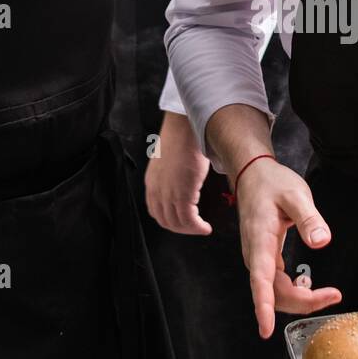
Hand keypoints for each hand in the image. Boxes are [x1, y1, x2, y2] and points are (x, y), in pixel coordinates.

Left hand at [144, 113, 211, 234]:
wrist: (185, 129)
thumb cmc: (181, 140)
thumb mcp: (170, 163)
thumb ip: (173, 178)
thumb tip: (186, 186)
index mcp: (152, 184)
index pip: (156, 212)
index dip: (170, 221)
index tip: (183, 222)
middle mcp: (156, 191)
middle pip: (166, 221)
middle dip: (182, 229)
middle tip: (195, 228)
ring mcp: (168, 194)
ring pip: (178, 223)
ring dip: (191, 230)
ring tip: (203, 228)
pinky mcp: (182, 194)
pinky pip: (189, 219)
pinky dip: (197, 227)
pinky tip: (206, 226)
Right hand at [235, 156, 340, 337]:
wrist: (253, 176)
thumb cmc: (272, 184)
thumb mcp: (296, 195)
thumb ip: (309, 218)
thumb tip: (321, 241)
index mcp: (260, 240)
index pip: (260, 280)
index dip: (263, 306)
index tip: (266, 328)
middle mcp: (255, 255)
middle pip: (273, 293)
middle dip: (302, 303)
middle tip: (333, 295)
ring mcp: (257, 259)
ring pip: (274, 292)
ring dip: (299, 299)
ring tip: (327, 293)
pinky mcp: (263, 259)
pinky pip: (275, 284)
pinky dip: (293, 291)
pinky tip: (307, 285)